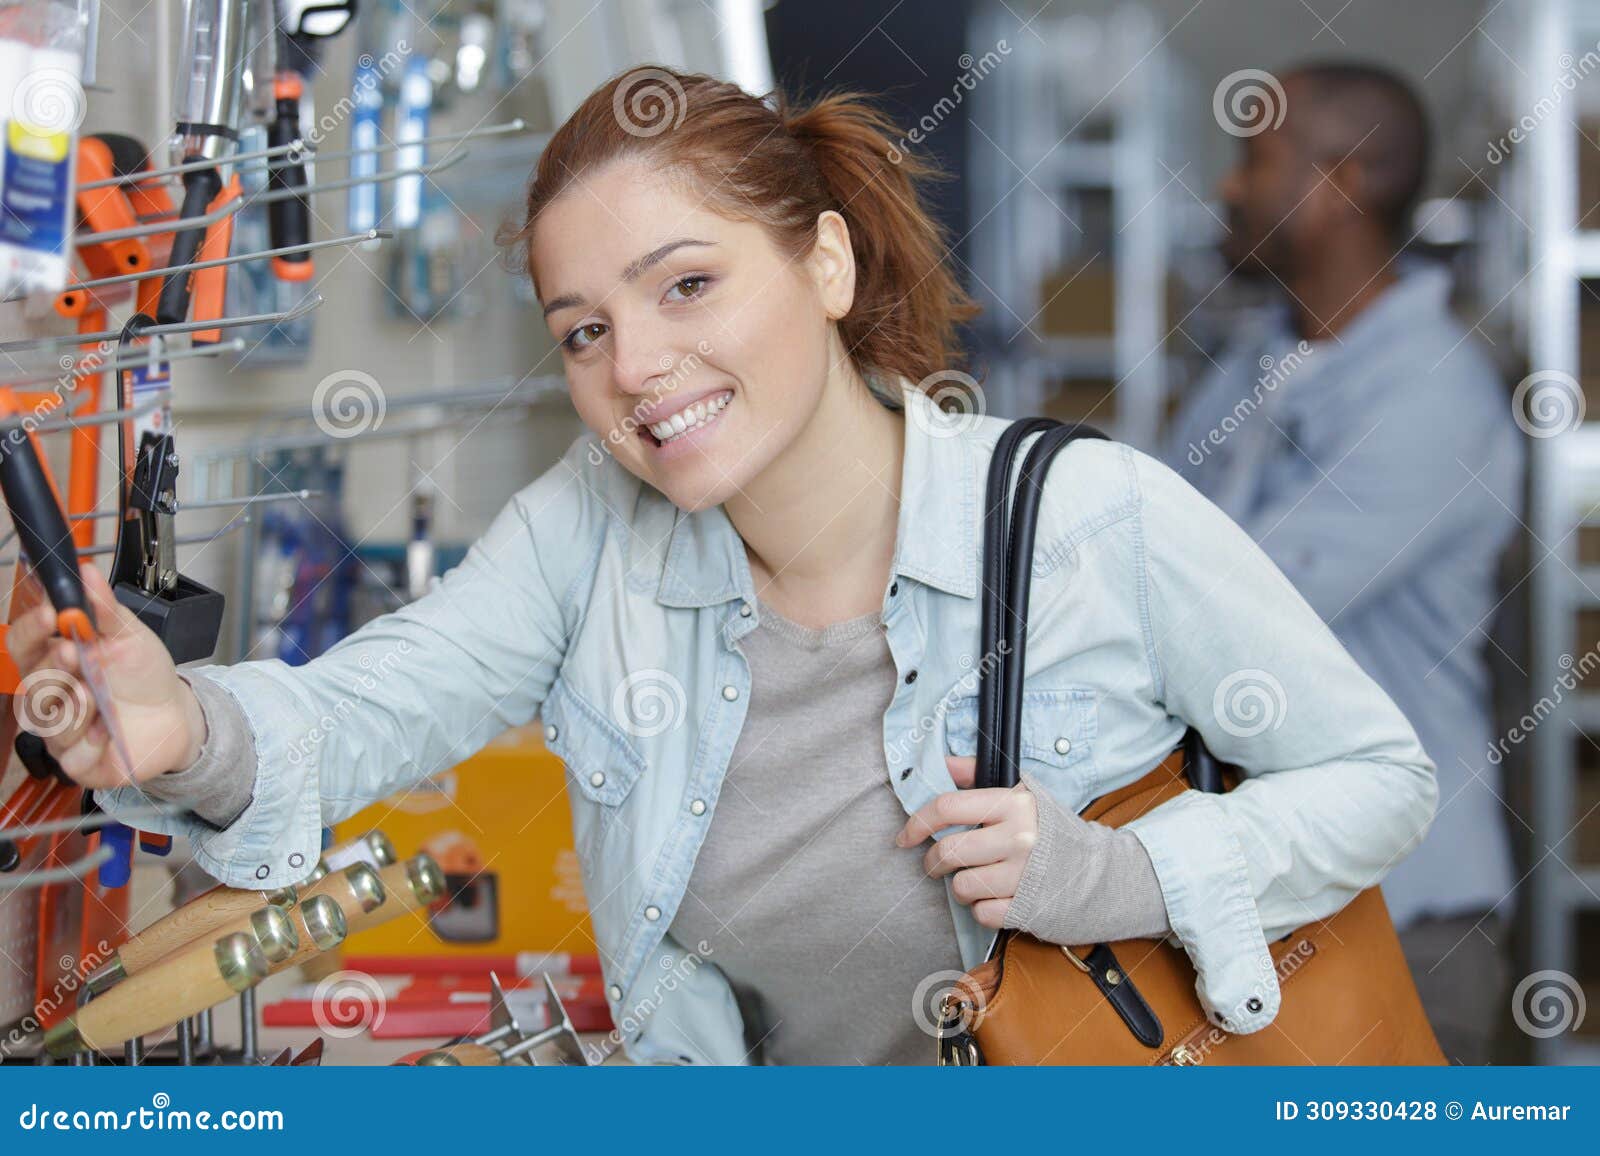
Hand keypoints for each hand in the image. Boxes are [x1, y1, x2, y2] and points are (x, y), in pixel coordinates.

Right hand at [4, 563, 204, 788]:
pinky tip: (109, 730)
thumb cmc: (144, 675)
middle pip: (30, 683)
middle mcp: (53, 695)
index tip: (52, 614)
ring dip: (72, 706)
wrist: (176, 714)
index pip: (24, 643)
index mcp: (56, 659)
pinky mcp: (79, 761)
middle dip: (52, 668)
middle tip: (76, 654)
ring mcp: (62, 730)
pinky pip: (72, 755)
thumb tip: (85, 571)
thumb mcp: (130, 635)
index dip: (32, 629)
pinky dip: (92, 741)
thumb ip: (105, 609)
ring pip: (47, 722)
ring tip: (96, 694)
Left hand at [893, 754, 1038, 928]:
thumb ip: (980, 777)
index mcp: (1014, 805)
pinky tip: (996, 898)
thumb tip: (943, 763)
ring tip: (976, 881)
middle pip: (949, 852)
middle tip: (938, 864)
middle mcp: (1019, 838)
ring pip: (961, 886)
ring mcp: (1024, 876)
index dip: (918, 822)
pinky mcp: (1029, 909)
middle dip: (934, 862)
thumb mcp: (1025, 796)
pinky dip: (981, 909)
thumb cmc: (1055, 833)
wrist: (1104, 875)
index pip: (949, 807)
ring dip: (960, 887)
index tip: (906, 836)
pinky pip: (981, 913)